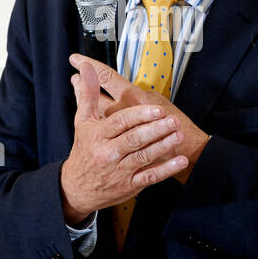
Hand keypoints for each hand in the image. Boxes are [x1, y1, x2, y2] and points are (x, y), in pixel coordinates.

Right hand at [69, 55, 210, 184]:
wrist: (76, 189)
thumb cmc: (84, 151)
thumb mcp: (82, 122)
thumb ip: (88, 94)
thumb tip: (86, 69)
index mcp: (98, 135)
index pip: (120, 122)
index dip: (139, 115)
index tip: (156, 109)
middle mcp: (108, 153)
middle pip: (134, 139)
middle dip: (155, 129)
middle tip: (173, 119)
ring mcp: (120, 170)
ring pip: (144, 157)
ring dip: (163, 146)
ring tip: (178, 135)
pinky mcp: (129, 185)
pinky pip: (150, 177)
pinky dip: (166, 169)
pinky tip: (180, 161)